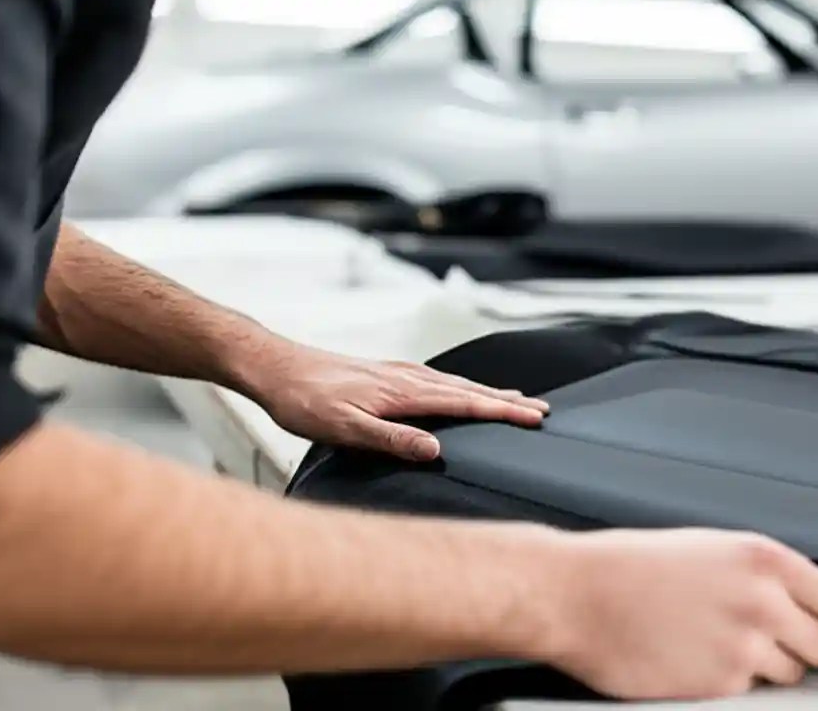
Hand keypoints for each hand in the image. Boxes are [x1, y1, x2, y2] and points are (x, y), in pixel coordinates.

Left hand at [246, 343, 547, 460]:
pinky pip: (439, 380)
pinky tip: (462, 391)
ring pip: (456, 383)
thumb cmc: (304, 401)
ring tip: (516, 400)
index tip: (534, 418)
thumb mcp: (344, 428)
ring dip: (489, 393)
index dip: (502, 412)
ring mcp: (399, 373)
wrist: (275, 367)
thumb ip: (391, 439)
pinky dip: (463, 387)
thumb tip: (436, 450)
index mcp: (404, 393)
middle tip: (542, 411)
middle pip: (469, 390)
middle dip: (507, 401)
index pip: (466, 403)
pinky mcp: (388, 374)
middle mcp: (407, 378)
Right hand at [545, 529, 817, 700]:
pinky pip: (750, 694)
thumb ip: (764, 573)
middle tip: (769, 638)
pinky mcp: (719, 686)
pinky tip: (697, 660)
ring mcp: (743, 647)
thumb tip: (803, 600)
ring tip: (719, 645)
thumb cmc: (632, 567)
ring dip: (766, 667)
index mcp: (764, 559)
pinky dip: (731, 684)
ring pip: (791, 675)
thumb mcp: (711, 548)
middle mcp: (763, 601)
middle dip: (805, 647)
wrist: (577, 596)